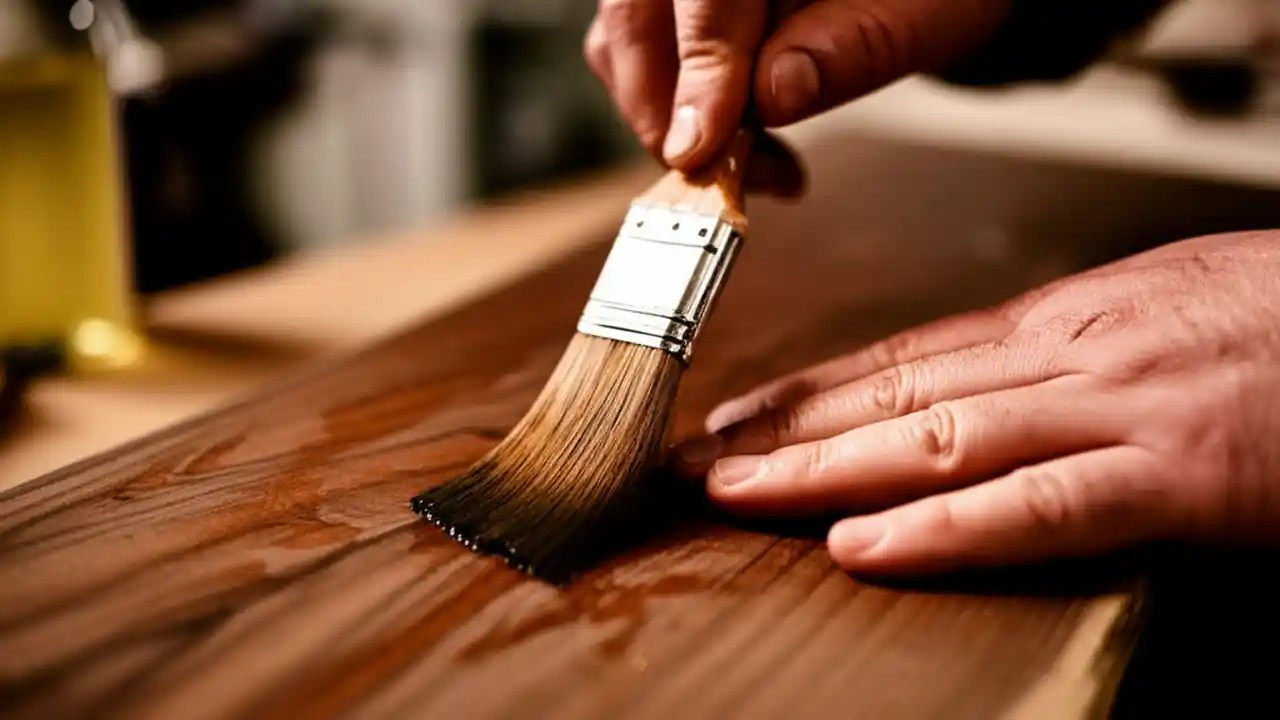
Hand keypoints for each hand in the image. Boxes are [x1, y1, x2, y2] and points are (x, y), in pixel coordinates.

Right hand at [582, 0, 1009, 191]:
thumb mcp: (921, 15)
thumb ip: (853, 47)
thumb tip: (774, 93)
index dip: (700, 69)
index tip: (699, 146)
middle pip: (636, 19)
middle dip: (671, 113)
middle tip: (731, 175)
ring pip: (621, 43)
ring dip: (669, 121)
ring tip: (753, 162)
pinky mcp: (668, 8)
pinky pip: (634, 56)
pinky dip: (673, 112)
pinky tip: (735, 139)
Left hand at [672, 231, 1279, 575]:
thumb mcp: (1165, 311)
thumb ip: (1074, 353)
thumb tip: (996, 382)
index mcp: (1069, 321)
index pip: (907, 357)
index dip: (811, 389)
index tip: (737, 414)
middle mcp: (1071, 354)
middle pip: (896, 394)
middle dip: (785, 431)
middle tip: (692, 458)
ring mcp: (1119, 410)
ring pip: (938, 440)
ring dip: (823, 470)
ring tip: (734, 495)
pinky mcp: (1181, 475)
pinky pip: (1042, 507)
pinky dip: (946, 528)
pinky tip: (865, 546)